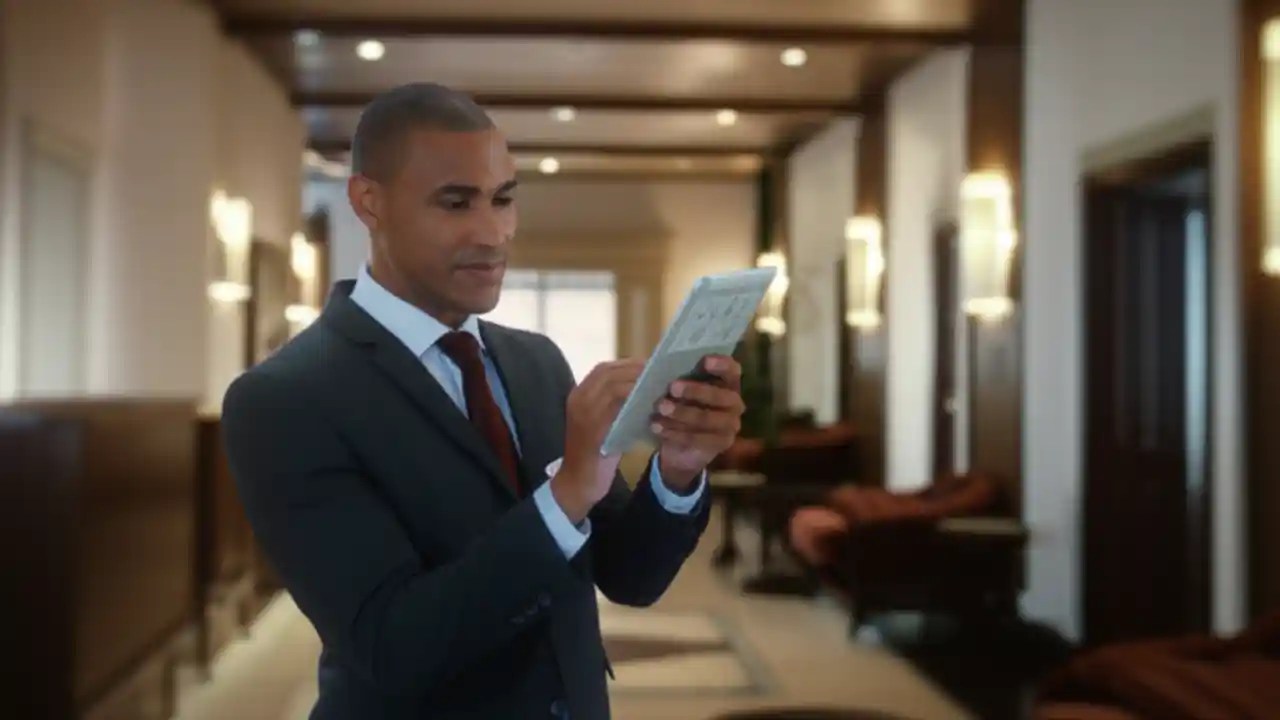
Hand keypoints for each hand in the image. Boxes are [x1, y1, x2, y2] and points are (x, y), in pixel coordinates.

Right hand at [551, 358, 644, 522]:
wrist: (578, 484)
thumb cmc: (595, 454)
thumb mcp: (603, 423)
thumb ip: (616, 404)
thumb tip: (644, 385)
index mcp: (578, 395)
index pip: (604, 369)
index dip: (628, 364)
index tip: (651, 365)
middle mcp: (577, 400)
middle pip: (608, 373)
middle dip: (635, 369)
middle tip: (660, 372)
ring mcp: (583, 414)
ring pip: (612, 386)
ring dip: (637, 383)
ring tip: (659, 386)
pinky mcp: (593, 429)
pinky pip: (616, 407)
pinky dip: (634, 402)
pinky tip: (651, 404)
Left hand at [651, 355, 744, 489]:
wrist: (681, 445)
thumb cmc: (681, 405)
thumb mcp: (676, 390)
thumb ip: (670, 376)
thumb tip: (646, 364)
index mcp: (727, 382)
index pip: (732, 370)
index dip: (722, 364)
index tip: (705, 360)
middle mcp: (734, 403)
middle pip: (720, 396)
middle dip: (695, 391)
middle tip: (672, 387)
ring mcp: (730, 426)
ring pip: (706, 419)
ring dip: (681, 413)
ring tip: (660, 408)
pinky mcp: (719, 445)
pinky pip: (696, 438)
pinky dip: (674, 432)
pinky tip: (656, 426)